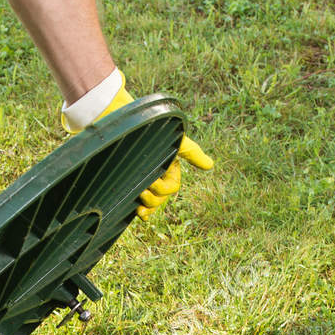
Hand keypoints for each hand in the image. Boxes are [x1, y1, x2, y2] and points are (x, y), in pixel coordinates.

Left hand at [68, 82, 213, 217]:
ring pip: (150, 201)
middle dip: (154, 199)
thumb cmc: (150, 127)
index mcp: (168, 165)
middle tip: (142, 192)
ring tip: (138, 203)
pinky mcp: (127, 180)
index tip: (153, 184)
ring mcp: (141, 177)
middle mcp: (156, 173)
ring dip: (148, 206)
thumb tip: (210, 165)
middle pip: (161, 197)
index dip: (164, 190)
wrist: (123, 120)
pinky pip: (137, 201)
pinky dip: (141, 210)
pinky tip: (138, 214)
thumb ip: (192, 153)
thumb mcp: (174, 140)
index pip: (171, 186)